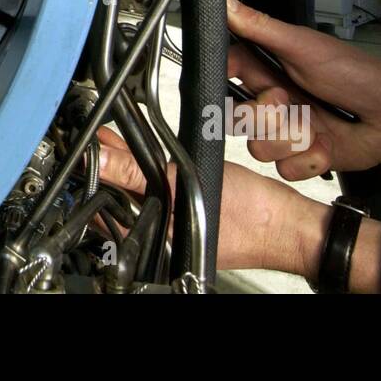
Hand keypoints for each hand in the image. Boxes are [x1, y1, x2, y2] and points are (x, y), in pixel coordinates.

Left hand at [98, 128, 380, 288]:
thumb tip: (101, 158)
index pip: (106, 208)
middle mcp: (161, 238)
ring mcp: (176, 228)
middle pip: (120, 200)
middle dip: (110, 169)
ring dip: (129, 168)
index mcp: (155, 239)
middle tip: (103, 140)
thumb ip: (137, 171)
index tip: (92, 147)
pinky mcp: (191, 218)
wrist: (288, 224)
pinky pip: (162, 195)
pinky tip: (149, 157)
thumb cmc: (252, 216)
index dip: (96, 175)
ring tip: (119, 143)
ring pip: (140, 196)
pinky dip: (152, 175)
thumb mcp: (186, 182)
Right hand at [226, 0, 380, 177]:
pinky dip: (309, 159)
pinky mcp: (300, 157)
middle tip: (289, 102)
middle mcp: (271, 101)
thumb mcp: (302, 45)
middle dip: (263, 116)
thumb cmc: (355, 73)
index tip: (242, 82)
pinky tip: (327, 145)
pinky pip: (284, 169)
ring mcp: (285, 130)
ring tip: (315, 126)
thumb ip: (259, 27)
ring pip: (258, 147)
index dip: (224, 82)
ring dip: (291, 138)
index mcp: (266, 70)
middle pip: (236, 119)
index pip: (224, 74)